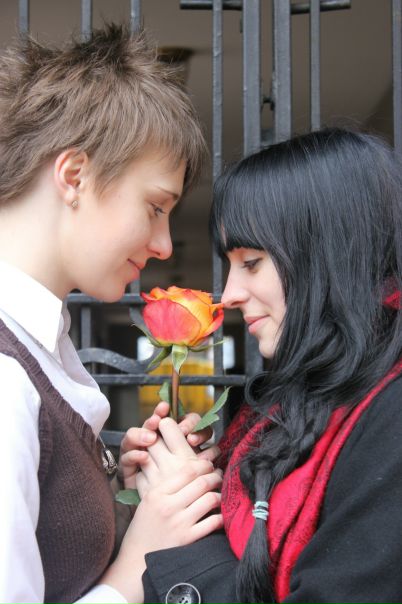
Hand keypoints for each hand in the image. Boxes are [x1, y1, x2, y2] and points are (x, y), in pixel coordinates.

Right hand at [100, 418, 222, 603]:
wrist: (136, 562)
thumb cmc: (143, 529)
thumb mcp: (148, 502)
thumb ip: (166, 486)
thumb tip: (191, 470)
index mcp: (157, 494)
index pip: (187, 471)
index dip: (203, 464)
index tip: (209, 464)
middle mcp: (168, 506)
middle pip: (201, 482)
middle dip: (215, 476)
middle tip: (219, 476)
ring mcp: (179, 523)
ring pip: (209, 499)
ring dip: (219, 494)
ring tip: (220, 493)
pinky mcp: (188, 539)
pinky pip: (212, 522)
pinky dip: (220, 516)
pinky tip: (220, 514)